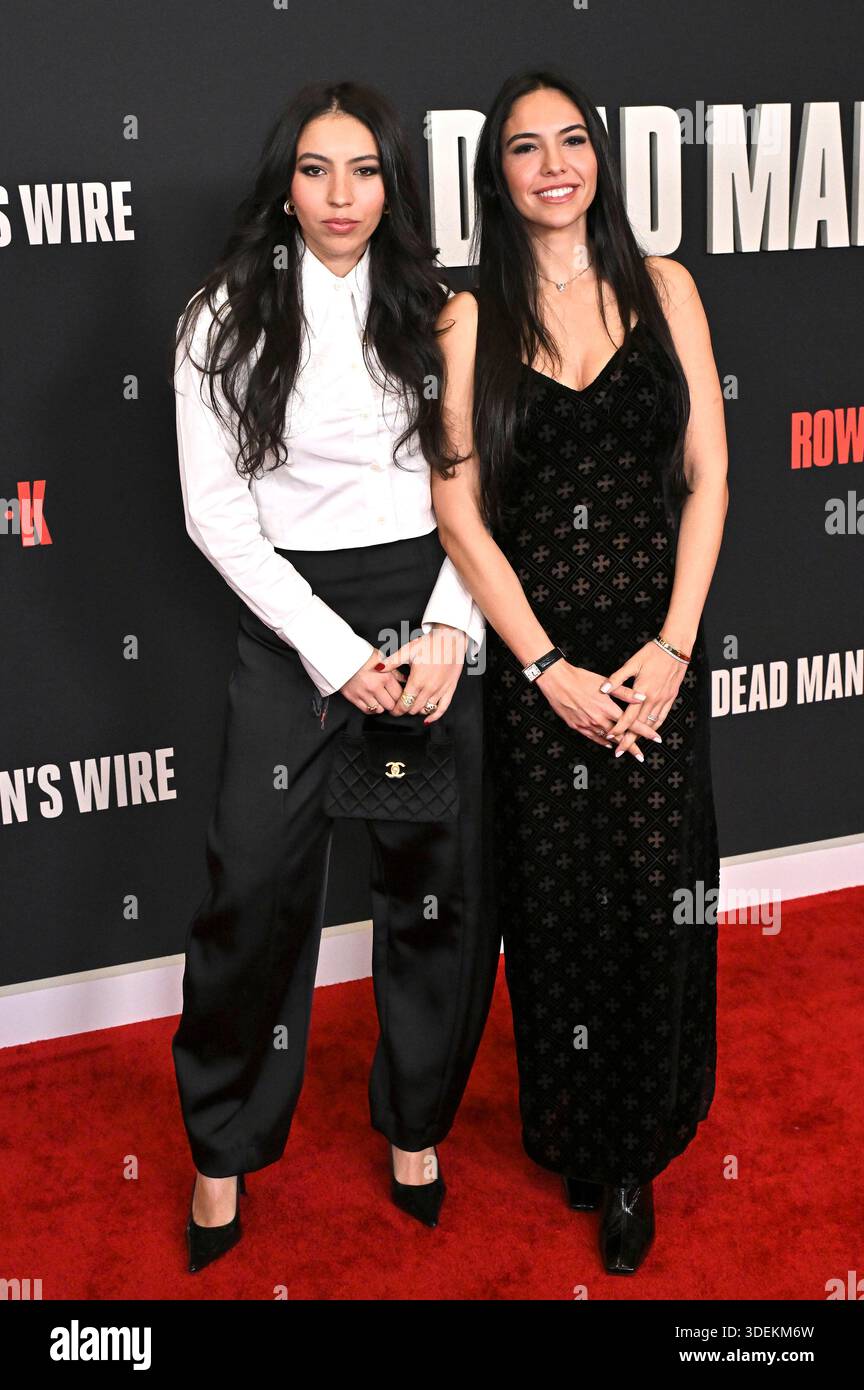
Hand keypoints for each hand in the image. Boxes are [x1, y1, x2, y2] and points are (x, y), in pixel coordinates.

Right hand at [339, 648, 406, 712]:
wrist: (340, 655)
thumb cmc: (361, 655)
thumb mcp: (382, 658)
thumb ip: (395, 671)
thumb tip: (405, 679)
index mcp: (385, 676)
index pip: (399, 695)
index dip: (400, 696)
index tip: (398, 694)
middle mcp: (375, 687)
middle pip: (391, 705)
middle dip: (391, 702)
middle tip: (389, 697)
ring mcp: (363, 694)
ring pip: (379, 710)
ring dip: (381, 705)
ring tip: (379, 698)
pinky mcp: (353, 698)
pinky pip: (367, 710)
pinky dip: (371, 708)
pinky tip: (372, 701)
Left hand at [378, 624, 468, 722]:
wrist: (450, 639)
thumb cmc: (430, 643)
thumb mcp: (408, 651)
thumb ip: (392, 662)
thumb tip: (378, 668)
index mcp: (417, 680)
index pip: (404, 703)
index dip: (396, 709)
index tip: (392, 709)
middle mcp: (429, 688)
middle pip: (413, 709)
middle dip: (404, 710)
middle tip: (399, 708)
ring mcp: (440, 690)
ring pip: (426, 710)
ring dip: (417, 711)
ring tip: (411, 707)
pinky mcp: (450, 689)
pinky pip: (443, 708)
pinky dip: (434, 716)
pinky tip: (428, 719)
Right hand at [535, 660, 659, 759]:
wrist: (556, 681)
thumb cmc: (580, 678)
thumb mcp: (604, 683)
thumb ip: (625, 692)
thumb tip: (643, 697)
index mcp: (607, 708)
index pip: (631, 723)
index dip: (645, 731)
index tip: (656, 738)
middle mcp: (598, 719)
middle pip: (620, 736)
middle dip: (632, 746)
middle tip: (641, 756)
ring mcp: (586, 724)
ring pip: (606, 739)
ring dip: (617, 745)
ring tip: (627, 751)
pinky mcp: (576, 726)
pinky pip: (592, 737)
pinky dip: (602, 742)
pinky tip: (608, 744)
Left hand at [599, 641, 688, 757]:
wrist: (675, 648)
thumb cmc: (652, 653)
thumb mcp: (632, 663)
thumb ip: (617, 678)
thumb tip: (603, 689)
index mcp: (642, 691)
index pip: (628, 716)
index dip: (619, 728)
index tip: (610, 737)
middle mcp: (654, 699)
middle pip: (639, 725)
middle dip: (629, 740)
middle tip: (620, 751)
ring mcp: (664, 699)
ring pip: (652, 724)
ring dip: (642, 736)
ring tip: (633, 745)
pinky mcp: (670, 697)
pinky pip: (662, 716)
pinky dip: (655, 726)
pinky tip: (650, 732)